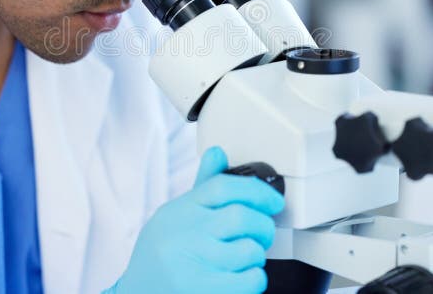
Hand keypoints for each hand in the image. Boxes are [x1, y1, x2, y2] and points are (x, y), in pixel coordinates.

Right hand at [104, 146, 284, 293]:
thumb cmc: (159, 257)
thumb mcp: (173, 217)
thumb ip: (201, 188)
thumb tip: (218, 153)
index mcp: (179, 211)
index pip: (221, 186)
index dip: (256, 190)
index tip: (273, 200)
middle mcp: (185, 234)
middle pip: (242, 216)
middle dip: (263, 226)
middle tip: (262, 234)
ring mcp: (194, 263)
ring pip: (250, 250)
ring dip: (257, 256)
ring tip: (244, 260)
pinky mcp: (204, 290)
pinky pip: (251, 280)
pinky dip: (255, 279)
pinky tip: (241, 279)